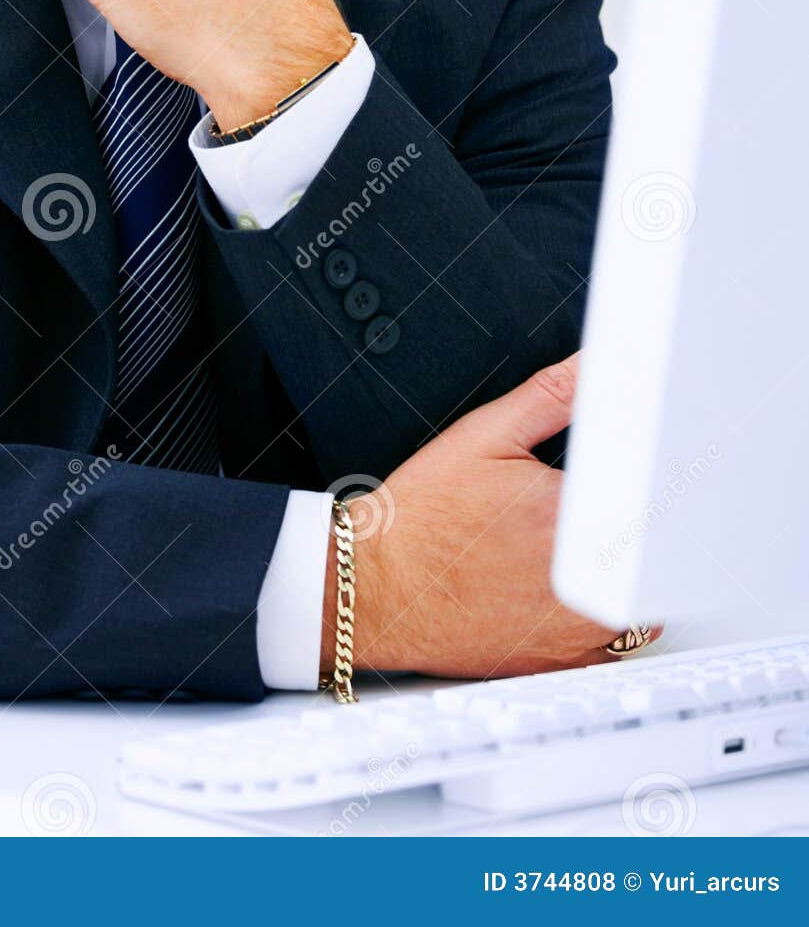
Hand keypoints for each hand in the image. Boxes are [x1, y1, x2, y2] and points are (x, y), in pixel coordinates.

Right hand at [320, 354, 662, 680]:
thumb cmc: (420, 518)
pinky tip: (559, 590)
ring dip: (626, 575)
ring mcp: (576, 632)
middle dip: (636, 525)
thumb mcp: (483, 436)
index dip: (648, 481)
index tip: (629, 476)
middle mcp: (584, 584)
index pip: (655, 496)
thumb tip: (595, 366)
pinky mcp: (561, 663)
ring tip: (573, 549)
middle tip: (590, 510)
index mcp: (574, 518)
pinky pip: (614, 643)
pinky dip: (602, 617)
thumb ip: (553, 396)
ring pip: (643, 602)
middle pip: (656, 552)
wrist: (374, 588)